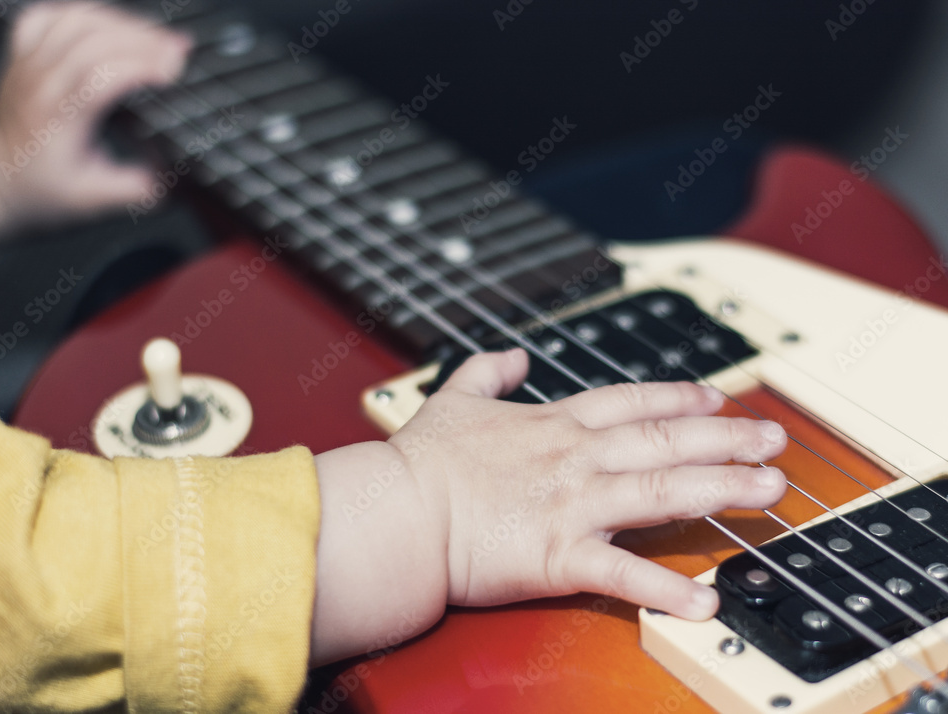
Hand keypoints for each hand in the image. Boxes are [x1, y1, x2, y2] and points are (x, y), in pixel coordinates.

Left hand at [0, 1, 191, 239]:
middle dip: (144, 40)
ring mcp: (28, 62)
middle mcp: (39, 83)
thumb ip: (137, 188)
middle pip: (94, 40)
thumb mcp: (95, 200)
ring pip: (77, 20)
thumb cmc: (43, 187)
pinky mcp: (25, 51)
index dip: (140, 66)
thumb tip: (173, 173)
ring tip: (157, 37)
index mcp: (56, 119)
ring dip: (124, 23)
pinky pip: (54, 14)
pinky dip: (90, 14)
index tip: (174, 71)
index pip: (99, 76)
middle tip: (180, 50)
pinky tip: (114, 26)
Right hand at [310, 349, 786, 663]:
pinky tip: (705, 598)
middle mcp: (576, 459)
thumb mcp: (453, 397)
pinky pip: (622, 573)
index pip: (632, 403)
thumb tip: (513, 354)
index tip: (717, 398)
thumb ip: (488, 371)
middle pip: (666, 442)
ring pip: (663, 493)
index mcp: (554, 424)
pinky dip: (665, 587)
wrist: (397, 512)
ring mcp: (573, 506)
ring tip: (771, 492)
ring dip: (723, 491)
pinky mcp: (558, 556)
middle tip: (775, 440)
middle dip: (727, 438)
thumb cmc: (421, 462)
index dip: (680, 398)